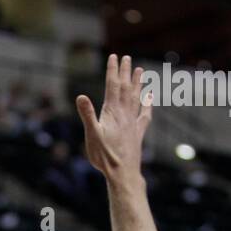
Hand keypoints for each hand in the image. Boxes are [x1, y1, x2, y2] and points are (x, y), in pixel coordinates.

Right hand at [76, 53, 152, 179]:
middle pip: (126, 88)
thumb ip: (87, 115)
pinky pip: (144, 115)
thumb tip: (80, 96)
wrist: (123, 174)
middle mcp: (125, 114)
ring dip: (138, 83)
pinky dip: (147, 104)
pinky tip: (150, 97)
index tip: (114, 56)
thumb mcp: (92, 136)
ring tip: (140, 70)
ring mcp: (133, 123)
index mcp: (112, 112)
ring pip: (136, 98)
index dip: (113, 70)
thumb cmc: (105, 157)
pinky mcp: (137, 133)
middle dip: (125, 72)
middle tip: (127, 58)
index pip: (113, 86)